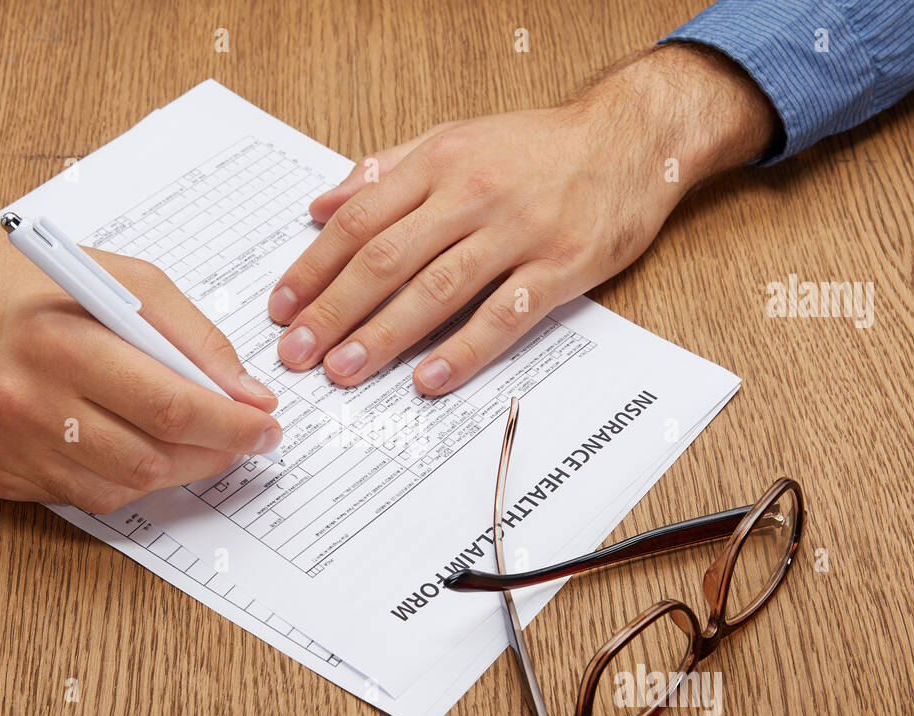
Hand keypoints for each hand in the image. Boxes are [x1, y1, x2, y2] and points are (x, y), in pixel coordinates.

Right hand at [0, 156, 281, 513]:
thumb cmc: (42, 287)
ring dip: (169, 471)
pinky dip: (118, 480)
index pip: (170, 407)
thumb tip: (250, 399)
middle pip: (148, 459)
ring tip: (189, 442)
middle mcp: (24, 401)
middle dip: (210, 454)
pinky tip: (128, 447)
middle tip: (241, 439)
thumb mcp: (129, 285)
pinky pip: (78, 498)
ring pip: (118, 490)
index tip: (266, 428)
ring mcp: (2, 445)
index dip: (231, 426)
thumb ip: (196, 341)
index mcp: (62, 344)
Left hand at [269, 43, 776, 393]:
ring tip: (344, 371)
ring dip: (384, 335)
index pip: (358, 220)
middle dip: (333, 311)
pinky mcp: (560, 267)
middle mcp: (471, 194)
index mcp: (439, 163)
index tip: (281, 309)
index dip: (314, 268)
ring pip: (436, 289)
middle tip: (297, 355)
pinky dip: (465, 350)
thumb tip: (319, 206)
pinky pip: (505, 315)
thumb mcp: (454, 139)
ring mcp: (517, 232)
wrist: (631, 137)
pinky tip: (430, 379)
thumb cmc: (537, 146)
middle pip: (386, 258)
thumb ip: (384, 171)